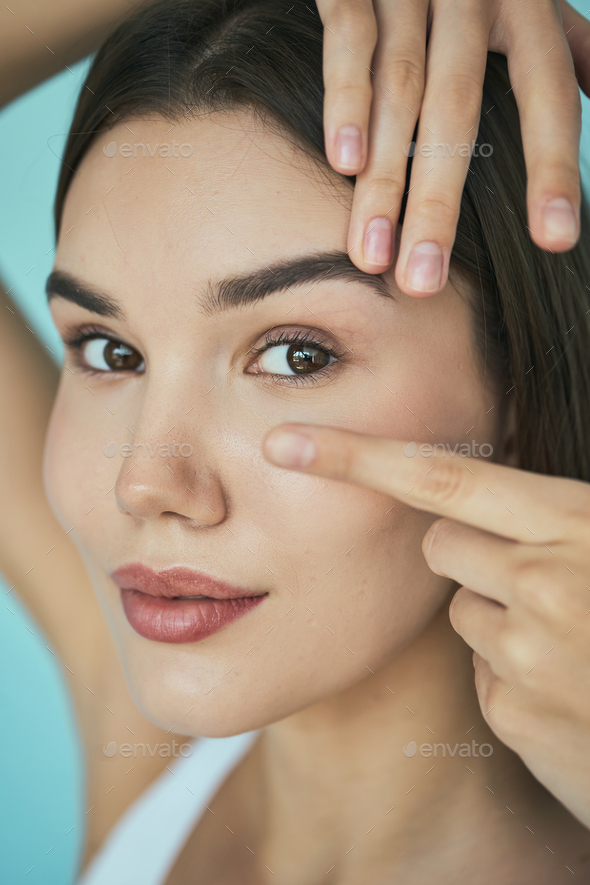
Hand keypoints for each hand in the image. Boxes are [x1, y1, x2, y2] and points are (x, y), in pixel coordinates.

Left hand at [263, 423, 589, 827]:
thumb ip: (552, 517)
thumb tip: (472, 496)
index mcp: (576, 525)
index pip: (445, 480)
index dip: (359, 457)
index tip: (290, 443)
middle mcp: (545, 583)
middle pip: (443, 546)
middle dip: (471, 555)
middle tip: (537, 582)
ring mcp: (529, 653)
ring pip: (463, 610)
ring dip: (501, 620)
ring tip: (571, 644)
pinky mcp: (516, 714)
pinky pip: (483, 672)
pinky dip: (513, 677)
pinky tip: (566, 691)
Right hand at [316, 0, 589, 293]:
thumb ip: (569, 45)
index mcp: (526, 7)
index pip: (547, 96)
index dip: (551, 168)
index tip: (555, 240)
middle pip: (458, 112)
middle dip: (439, 204)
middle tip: (424, 281)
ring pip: (399, 92)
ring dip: (385, 179)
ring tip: (372, 254)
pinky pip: (349, 40)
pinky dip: (345, 101)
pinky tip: (343, 162)